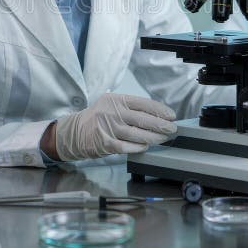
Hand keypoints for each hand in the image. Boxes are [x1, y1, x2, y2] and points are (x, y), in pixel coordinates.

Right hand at [55, 93, 176, 160]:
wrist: (75, 132)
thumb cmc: (99, 118)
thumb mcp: (112, 105)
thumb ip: (130, 108)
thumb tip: (157, 115)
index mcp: (116, 100)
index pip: (143, 103)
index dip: (160, 110)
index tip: (171, 116)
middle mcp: (112, 112)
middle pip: (142, 119)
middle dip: (161, 125)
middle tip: (172, 129)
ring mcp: (108, 128)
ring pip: (137, 134)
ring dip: (153, 138)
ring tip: (163, 139)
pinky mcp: (105, 143)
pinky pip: (126, 146)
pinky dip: (138, 147)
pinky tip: (146, 146)